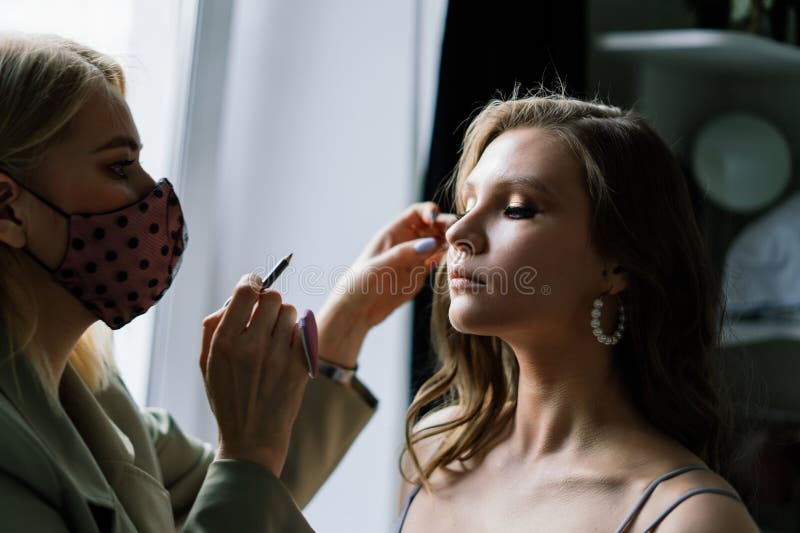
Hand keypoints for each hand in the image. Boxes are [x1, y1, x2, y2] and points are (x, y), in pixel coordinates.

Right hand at [199, 273, 308, 476]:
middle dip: (268, 304)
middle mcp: (252, 345)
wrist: (252, 438)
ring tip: (274, 339)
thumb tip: (234, 299)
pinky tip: (286, 351)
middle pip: (272, 298)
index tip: (254, 286)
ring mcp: (278, 355)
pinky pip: (304, 330)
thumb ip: (214, 327)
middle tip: (264, 319)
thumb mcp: (206, 364)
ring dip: (283, 320)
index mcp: (225, 342)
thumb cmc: (227, 397)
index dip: (252, 283)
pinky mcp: (300, 365)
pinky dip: (297, 335)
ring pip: (291, 311)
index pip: (246, 291)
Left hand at [315, 202, 455, 366]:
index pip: (417, 213)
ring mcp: (414, 258)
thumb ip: (404, 255)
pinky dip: (449, 259)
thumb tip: (431, 243)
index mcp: (394, 233)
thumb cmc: (360, 285)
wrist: (357, 311)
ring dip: (451, 243)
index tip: (437, 219)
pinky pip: (438, 261)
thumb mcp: (379, 267)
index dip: (430, 212)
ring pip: (439, 243)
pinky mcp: (419, 274)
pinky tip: (457, 262)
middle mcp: (406, 242)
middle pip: (433, 226)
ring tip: (463, 248)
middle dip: (447, 227)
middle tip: (459, 235)